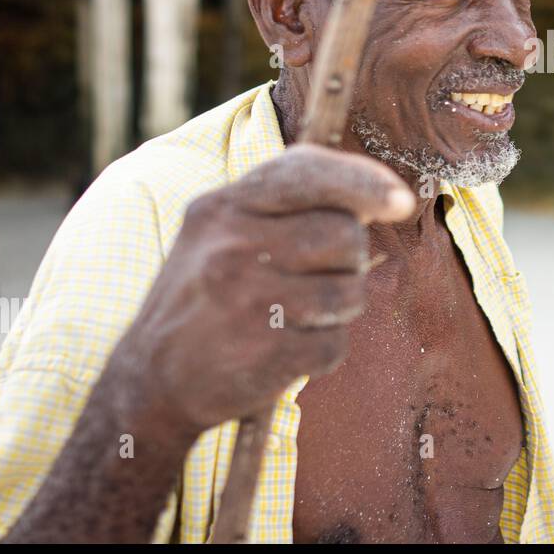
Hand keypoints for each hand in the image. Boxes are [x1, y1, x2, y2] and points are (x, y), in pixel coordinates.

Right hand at [114, 145, 414, 436]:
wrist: (150, 380)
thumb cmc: (209, 295)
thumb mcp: (222, 232)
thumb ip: (288, 205)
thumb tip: (381, 196)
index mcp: (220, 207)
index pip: (305, 172)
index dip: (364, 182)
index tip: (403, 202)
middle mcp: (229, 247)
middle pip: (345, 234)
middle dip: (351, 258)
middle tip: (322, 276)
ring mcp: (245, 302)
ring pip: (350, 291)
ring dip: (340, 308)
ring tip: (298, 315)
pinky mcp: (262, 354)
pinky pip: (335, 344)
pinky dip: (322, 351)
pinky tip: (285, 350)